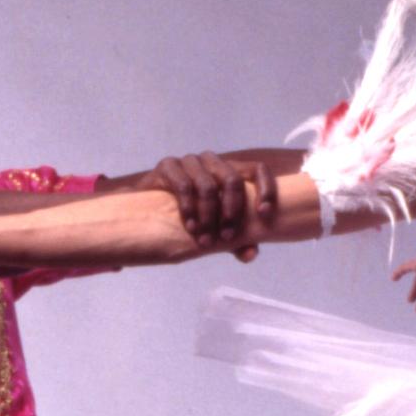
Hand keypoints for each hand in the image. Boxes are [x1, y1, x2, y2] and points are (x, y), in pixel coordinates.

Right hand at [137, 152, 275, 258]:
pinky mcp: (168, 166)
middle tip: (226, 238)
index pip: (257, 169)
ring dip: (209, 217)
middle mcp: (212, 162)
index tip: (264, 213)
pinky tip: (191, 228)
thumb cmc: (191, 219)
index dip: (266, 188)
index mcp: (230, 171)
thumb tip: (250, 254)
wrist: (149, 212)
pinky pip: (183, 186)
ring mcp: (190, 162)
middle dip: (232, 212)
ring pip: (208, 185)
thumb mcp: (216, 231)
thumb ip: (236, 242)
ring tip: (204, 241)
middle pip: (232, 179)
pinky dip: (189, 210)